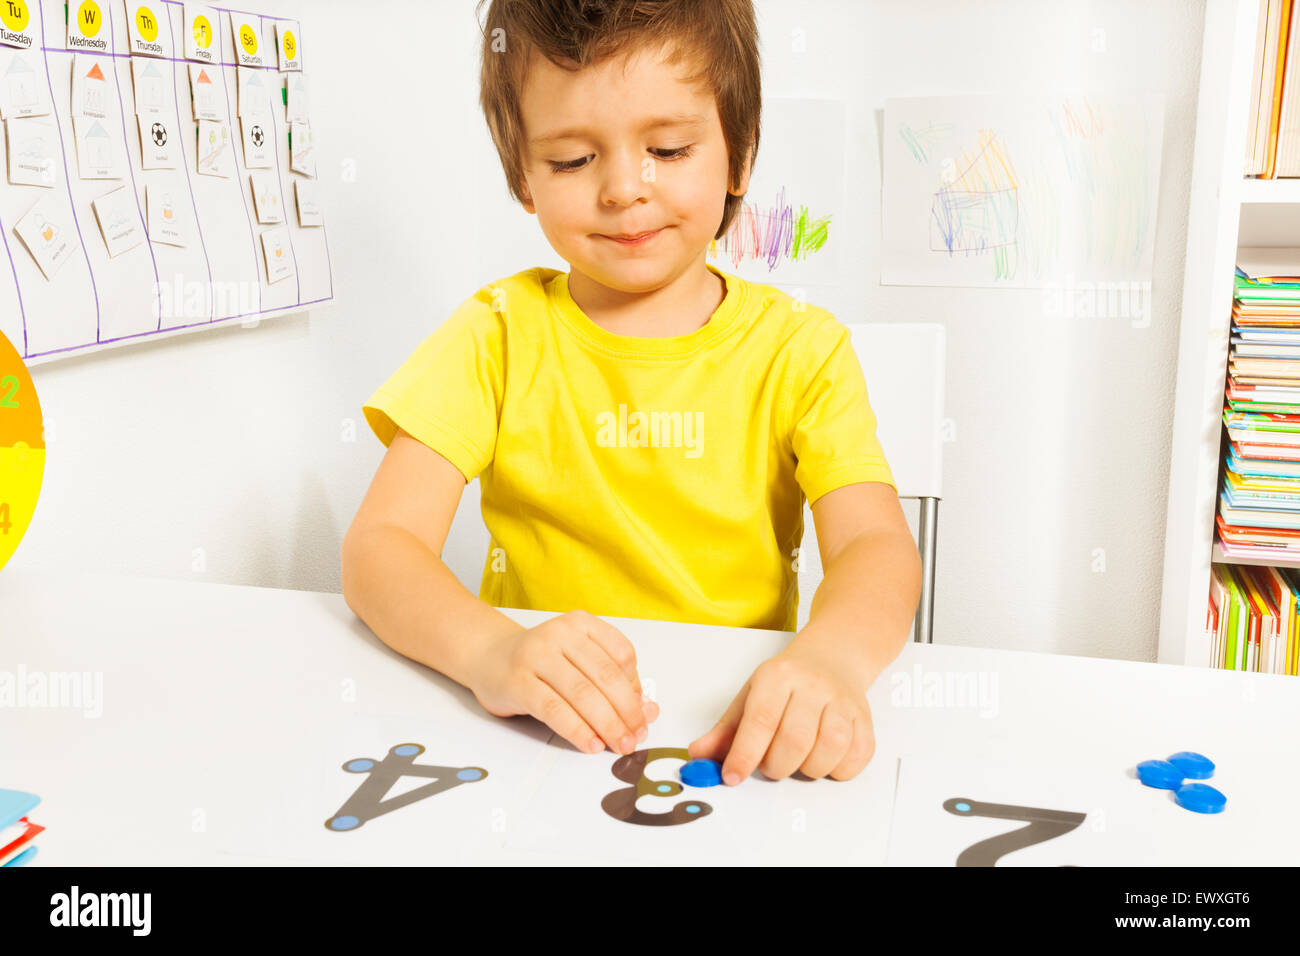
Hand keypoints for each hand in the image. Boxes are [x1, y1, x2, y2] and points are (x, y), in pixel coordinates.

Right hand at [467, 609, 658, 754]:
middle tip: (637, 736)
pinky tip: (591, 743)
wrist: (490, 658)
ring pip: (583, 694)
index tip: (643, 713)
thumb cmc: (541, 661)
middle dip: (627, 712)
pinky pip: (555, 710)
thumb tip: (647, 710)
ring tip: (619, 744)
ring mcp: (537, 655)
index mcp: (581, 623)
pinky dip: (578, 730)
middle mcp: (560, 634)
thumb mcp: (578, 660)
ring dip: (607, 725)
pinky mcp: (519, 682)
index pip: (622, 654)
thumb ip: (612, 681)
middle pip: (606, 676)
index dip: (636, 688)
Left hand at [688, 637, 874, 782]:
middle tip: (770, 765)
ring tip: (798, 760)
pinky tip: (824, 759)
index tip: (732, 776)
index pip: (760, 720)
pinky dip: (838, 769)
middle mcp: (812, 685)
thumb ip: (725, 730)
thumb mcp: (750, 695)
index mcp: (778, 676)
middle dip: (776, 766)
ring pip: (828, 750)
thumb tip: (698, 755)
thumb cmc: (787, 681)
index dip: (744, 754)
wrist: (832, 656)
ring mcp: (842, 700)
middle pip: (795, 740)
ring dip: (808, 769)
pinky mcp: (864, 718)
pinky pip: (857, 756)